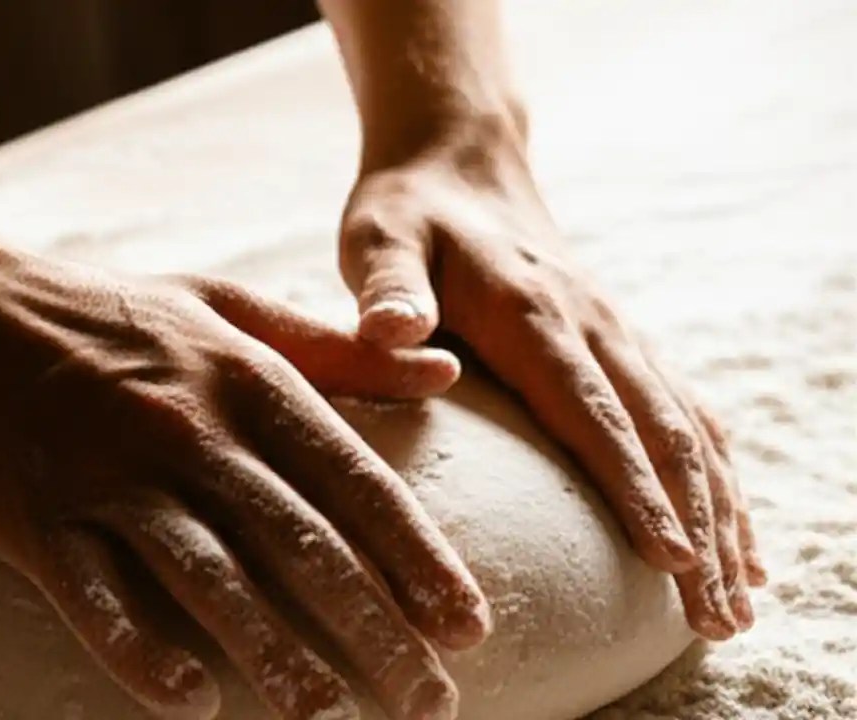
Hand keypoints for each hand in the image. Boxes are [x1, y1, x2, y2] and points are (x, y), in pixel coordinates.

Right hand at [0, 246, 489, 719]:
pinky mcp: (38, 517)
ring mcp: (111, 476)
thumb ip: (337, 350)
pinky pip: (95, 595)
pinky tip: (189, 704)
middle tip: (430, 704)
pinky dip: (140, 651)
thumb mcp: (229, 307)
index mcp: (247, 379)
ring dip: (274, 655)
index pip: (353, 482)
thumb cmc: (108, 312)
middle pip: (300, 544)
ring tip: (327, 717)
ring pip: (208, 576)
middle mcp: (189, 429)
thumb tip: (447, 372)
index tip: (467, 625)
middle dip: (374, 630)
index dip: (417, 558)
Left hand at [337, 113, 766, 640]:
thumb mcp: (381, 239)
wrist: (460, 163)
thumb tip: (393, 330)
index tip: (670, 559)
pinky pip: (686, 414)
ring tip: (739, 605)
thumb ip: (388, 286)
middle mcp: (593, 326)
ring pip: (689, 432)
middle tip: (716, 619)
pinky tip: (733, 539)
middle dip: (696, 529)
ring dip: (721, 517)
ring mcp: (617, 334)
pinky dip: (717, 480)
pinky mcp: (621, 343)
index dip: (634, 487)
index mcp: (533, 312)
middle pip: (661, 435)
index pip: (594, 412)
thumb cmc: (408, 215)